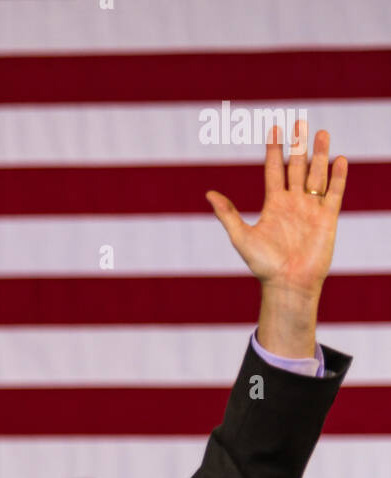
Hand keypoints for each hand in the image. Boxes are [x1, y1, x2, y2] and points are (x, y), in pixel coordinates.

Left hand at [206, 122, 346, 296]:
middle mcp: (293, 202)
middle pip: (297, 167)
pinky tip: (339, 160)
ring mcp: (311, 209)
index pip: (273, 170)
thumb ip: (227, 213)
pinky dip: (338, 177)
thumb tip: (208, 193)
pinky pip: (334, 193)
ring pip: (317, 175)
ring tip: (322, 133)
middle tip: (299, 122)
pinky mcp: (328, 218)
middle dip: (299, 145)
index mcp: (273, 204)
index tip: (273, 129)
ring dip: (320, 154)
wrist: (288, 284)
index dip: (274, 150)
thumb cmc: (263, 265)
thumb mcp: (241, 237)